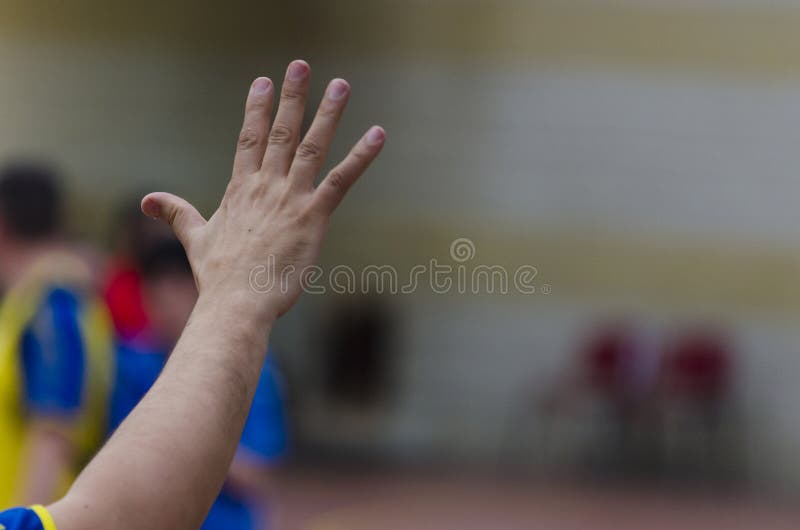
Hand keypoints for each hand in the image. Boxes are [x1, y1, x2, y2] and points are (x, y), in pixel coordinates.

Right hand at [141, 60, 384, 319]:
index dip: (257, 109)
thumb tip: (146, 200)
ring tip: (340, 85)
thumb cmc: (218, 276)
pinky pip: (341, 180)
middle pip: (280, 132)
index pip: (249, 139)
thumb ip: (177, 213)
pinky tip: (377, 134)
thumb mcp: (195, 238)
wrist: (236, 303)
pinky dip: (361, 156)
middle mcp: (265, 187)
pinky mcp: (313, 216)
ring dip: (327, 114)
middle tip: (300, 66)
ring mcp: (290, 199)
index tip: (263, 82)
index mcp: (241, 190)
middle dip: (291, 97)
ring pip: (311, 147)